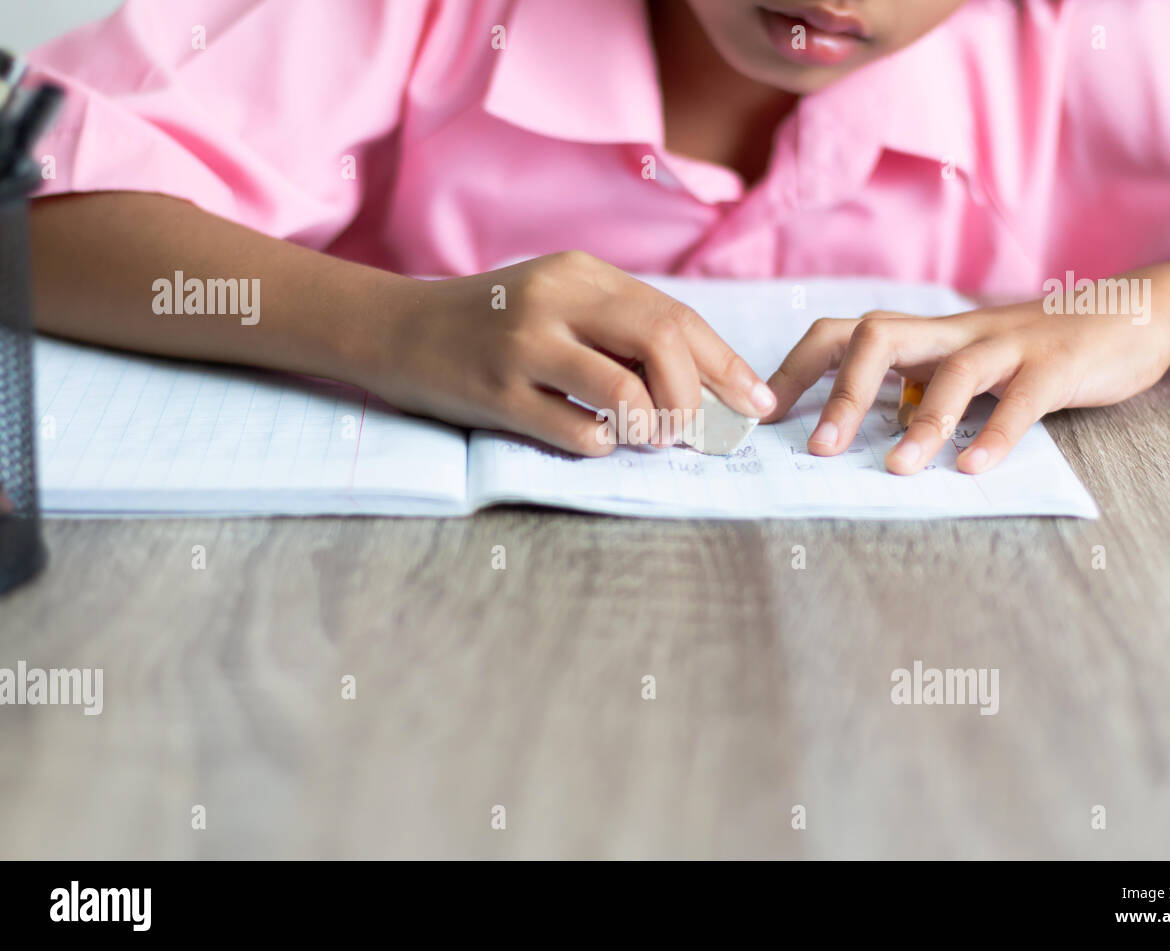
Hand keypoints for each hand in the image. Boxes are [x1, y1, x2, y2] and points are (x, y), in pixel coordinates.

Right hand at [365, 251, 775, 454]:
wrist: (394, 329)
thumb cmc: (490, 324)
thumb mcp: (557, 301)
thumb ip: (618, 327)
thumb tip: (702, 384)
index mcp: (581, 273)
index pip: (676, 316)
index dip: (726, 365)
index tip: (756, 403)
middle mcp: (555, 298)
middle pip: (662, 342)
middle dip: (697, 398)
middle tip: (699, 434)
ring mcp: (523, 345)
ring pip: (624, 389)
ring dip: (654, 425)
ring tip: (652, 438)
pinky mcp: (495, 392)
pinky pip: (575, 429)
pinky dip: (602, 444)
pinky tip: (597, 441)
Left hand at [765, 297, 1169, 473]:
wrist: (1134, 312)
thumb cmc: (1032, 352)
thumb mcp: (962, 363)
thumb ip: (915, 387)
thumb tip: (852, 430)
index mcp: (926, 336)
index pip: (842, 334)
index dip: (797, 370)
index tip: (764, 417)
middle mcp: (956, 332)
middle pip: (880, 337)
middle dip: (842, 393)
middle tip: (819, 451)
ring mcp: (1009, 344)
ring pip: (953, 370)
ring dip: (921, 423)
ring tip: (896, 471)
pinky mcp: (1060, 364)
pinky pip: (1023, 399)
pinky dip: (997, 434)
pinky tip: (974, 470)